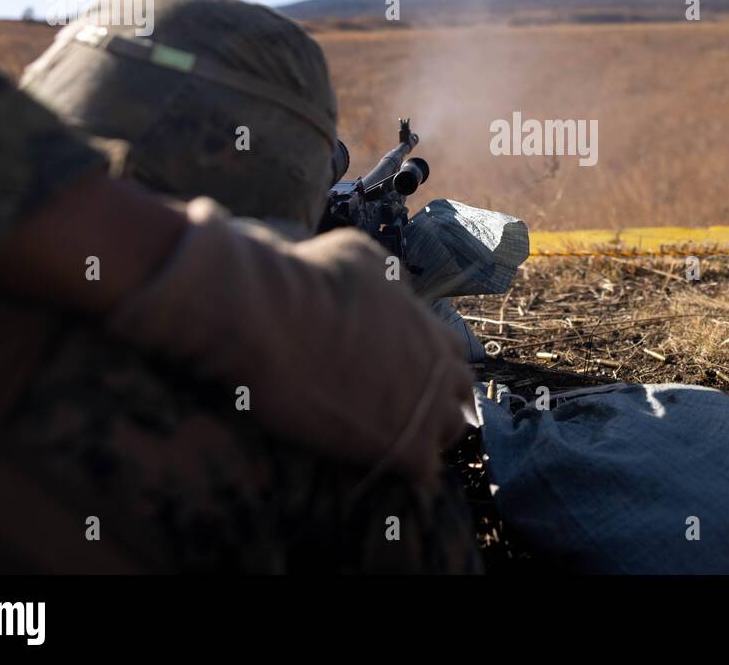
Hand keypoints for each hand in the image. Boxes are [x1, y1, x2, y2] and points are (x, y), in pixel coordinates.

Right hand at [107, 199, 472, 480]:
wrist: (268, 316)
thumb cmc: (304, 278)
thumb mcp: (357, 255)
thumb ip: (383, 277)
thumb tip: (382, 282)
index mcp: (428, 325)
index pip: (453, 354)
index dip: (431, 366)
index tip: (406, 375)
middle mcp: (437, 366)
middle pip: (460, 396)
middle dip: (438, 403)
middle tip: (402, 414)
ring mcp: (426, 408)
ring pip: (450, 433)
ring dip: (427, 438)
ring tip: (389, 441)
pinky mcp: (404, 447)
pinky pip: (424, 471)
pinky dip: (406, 472)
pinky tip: (377, 465)